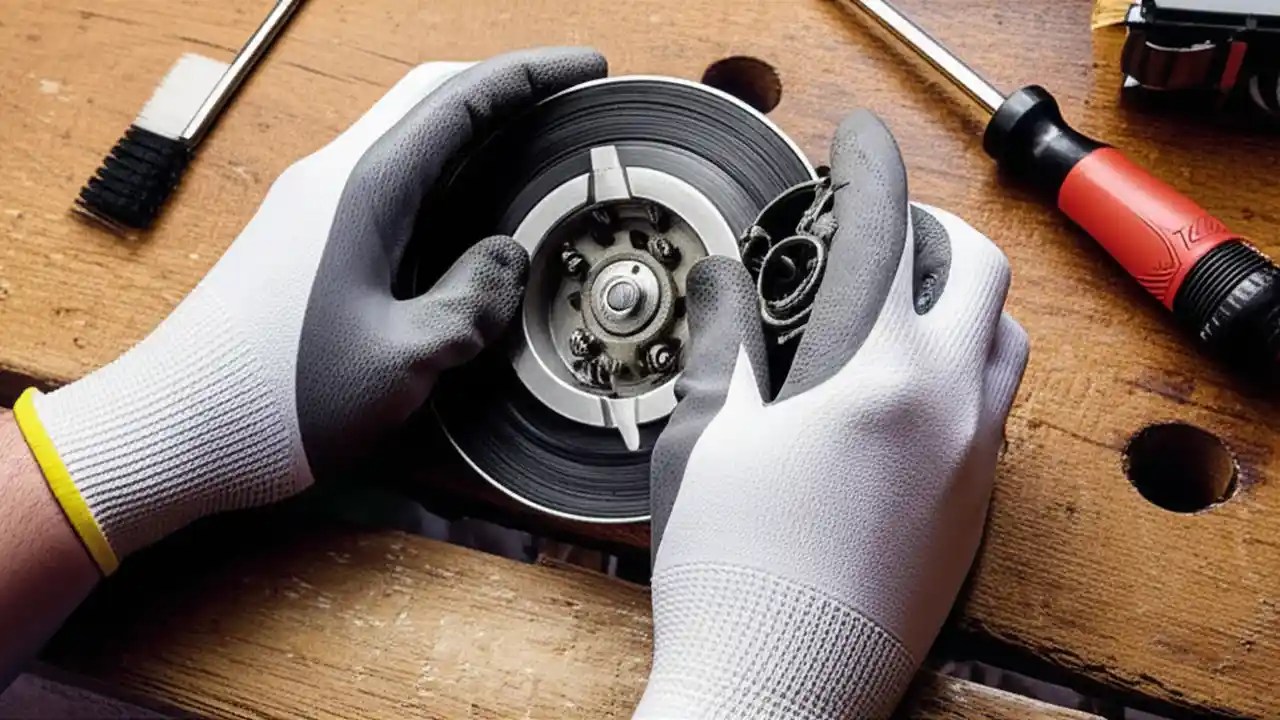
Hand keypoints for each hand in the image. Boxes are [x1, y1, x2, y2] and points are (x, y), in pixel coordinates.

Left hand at [13, 48, 606, 573]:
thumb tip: (507, 258)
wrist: (178, 425)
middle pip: (433, 98)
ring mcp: (318, 206)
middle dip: (508, 88)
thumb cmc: (281, 396)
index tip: (587, 69)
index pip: (459, 99)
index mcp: (363, 189)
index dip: (531, 75)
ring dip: (477, 130)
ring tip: (540, 152)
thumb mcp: (404, 359)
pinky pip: (394, 182)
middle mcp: (337, 180)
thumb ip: (472, 302)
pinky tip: (476, 214)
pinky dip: (448, 175)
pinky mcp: (310, 239)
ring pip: (412, 138)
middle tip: (571, 103)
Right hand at [637, 111, 1028, 718]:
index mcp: (874, 374)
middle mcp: (947, 407)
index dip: (864, 165)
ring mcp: (973, 460)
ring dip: (965, 298)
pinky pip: (998, 407)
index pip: (883, 229)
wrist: (780, 687)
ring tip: (904, 303)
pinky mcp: (978, 508)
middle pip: (979, 269)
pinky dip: (968, 366)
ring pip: (1005, 340)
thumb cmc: (733, 573)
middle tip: (880, 225)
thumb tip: (723, 283)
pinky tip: (907, 390)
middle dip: (933, 226)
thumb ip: (721, 342)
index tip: (853, 141)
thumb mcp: (704, 437)